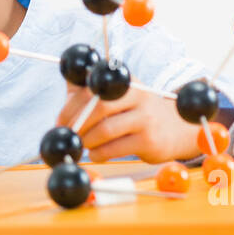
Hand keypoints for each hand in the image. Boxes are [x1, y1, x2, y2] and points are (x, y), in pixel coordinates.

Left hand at [56, 82, 203, 162]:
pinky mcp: (149, 140)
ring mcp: (146, 117)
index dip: (71, 105)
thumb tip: (66, 91)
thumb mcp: (117, 96)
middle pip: (98, 107)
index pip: (92, 87)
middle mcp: (138, 94)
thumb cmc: (134, 112)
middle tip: (69, 135)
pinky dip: (99, 154)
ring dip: (87, 141)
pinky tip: (96, 154)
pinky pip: (115, 148)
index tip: (61, 121)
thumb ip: (89, 90)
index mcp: (125, 80)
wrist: (172, 130)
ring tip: (83, 145)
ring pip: (106, 129)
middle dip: (77, 124)